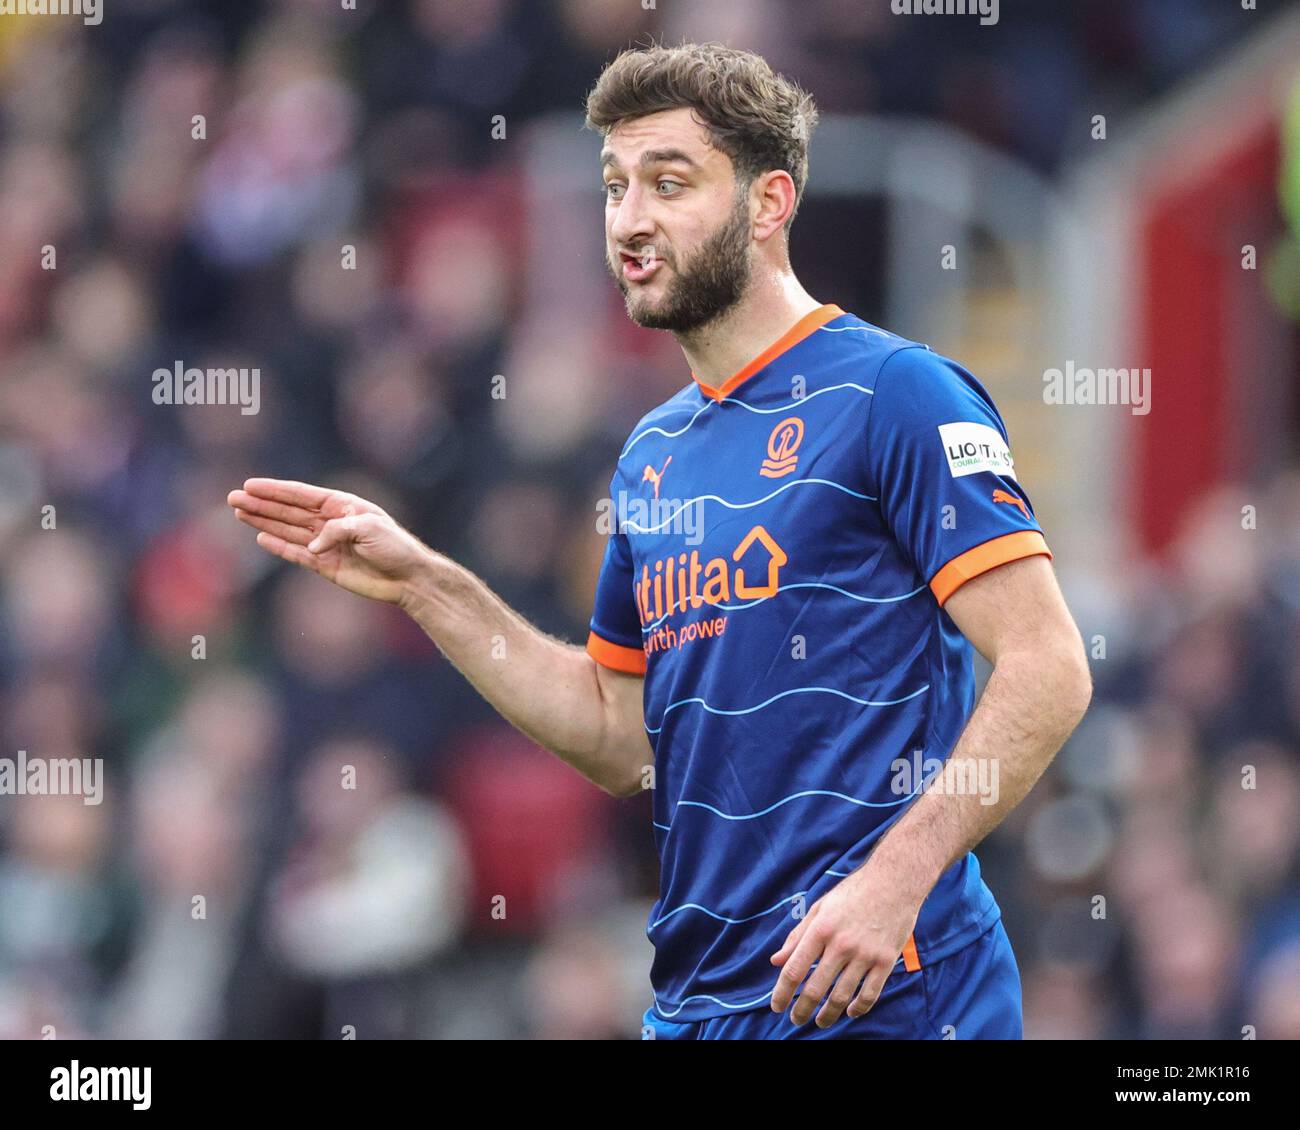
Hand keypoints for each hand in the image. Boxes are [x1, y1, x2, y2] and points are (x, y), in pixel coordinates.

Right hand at [227, 478, 428, 604]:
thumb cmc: (394, 546)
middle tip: (232, 498)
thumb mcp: (369, 528)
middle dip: (260, 504)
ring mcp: (325, 544)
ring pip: (287, 530)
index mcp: (341, 505)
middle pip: (288, 511)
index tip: (249, 485)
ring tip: (238, 513)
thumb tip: (312, 547)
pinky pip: (296, 553)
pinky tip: (261, 537)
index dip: (274, 490)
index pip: (301, 495)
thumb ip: (337, 531)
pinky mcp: (325, 565)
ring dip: (263, 521)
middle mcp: (330, 522)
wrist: (408, 577)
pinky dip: (279, 546)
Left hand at [768, 863, 919, 1028]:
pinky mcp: (886, 961)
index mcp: (821, 929)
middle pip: (816, 988)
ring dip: (828, 1015)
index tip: (777, 1007)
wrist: (894, 882)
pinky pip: (870, 994)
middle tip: (796, 1020)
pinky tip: (850, 1012)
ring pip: (842, 997)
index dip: (782, 992)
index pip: (795, 969)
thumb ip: (797, 936)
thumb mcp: (820, 908)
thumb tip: (776, 961)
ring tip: (820, 1021)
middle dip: (802, 1010)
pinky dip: (858, 1008)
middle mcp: (841, 944)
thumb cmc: (853, 893)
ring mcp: (865, 954)